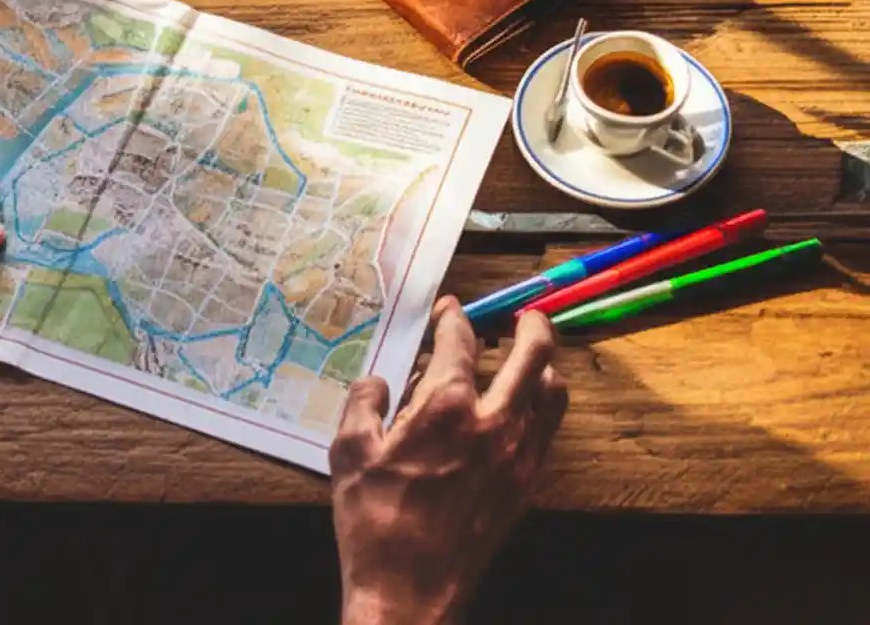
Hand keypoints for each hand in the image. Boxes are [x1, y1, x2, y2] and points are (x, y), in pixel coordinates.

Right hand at [330, 296, 566, 624]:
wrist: (410, 589)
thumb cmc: (375, 522)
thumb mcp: (348, 453)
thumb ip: (363, 403)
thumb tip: (378, 382)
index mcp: (446, 406)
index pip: (460, 341)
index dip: (455, 317)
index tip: (450, 309)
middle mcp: (493, 422)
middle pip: (532, 354)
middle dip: (530, 325)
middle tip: (522, 315)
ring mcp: (517, 453)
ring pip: (552, 391)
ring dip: (545, 365)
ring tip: (532, 357)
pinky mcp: (526, 483)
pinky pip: (550, 430)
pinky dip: (545, 406)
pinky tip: (528, 407)